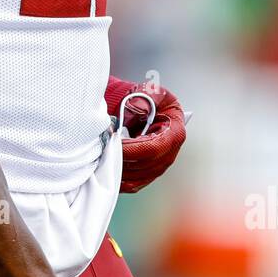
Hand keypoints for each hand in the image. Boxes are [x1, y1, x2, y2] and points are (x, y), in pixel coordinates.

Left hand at [105, 75, 186, 193]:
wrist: (139, 107)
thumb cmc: (146, 98)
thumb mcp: (146, 92)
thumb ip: (141, 102)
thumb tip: (132, 116)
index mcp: (175, 131)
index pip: (154, 147)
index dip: (133, 148)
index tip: (113, 142)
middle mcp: (171, 151)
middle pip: (146, 165)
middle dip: (123, 159)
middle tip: (103, 151)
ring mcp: (160, 165)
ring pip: (138, 176)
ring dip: (119, 169)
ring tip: (102, 157)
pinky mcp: (149, 173)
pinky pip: (134, 184)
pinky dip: (120, 180)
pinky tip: (107, 170)